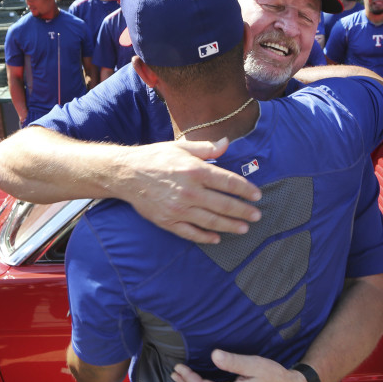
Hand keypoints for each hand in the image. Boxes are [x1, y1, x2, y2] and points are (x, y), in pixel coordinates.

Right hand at [115, 138, 261, 243]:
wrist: (126, 174)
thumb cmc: (155, 158)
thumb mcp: (181, 147)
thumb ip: (206, 148)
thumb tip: (226, 143)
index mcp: (195, 170)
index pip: (228, 182)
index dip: (245, 190)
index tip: (257, 196)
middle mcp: (190, 191)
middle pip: (224, 205)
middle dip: (243, 211)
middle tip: (256, 216)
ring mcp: (179, 209)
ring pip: (211, 221)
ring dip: (230, 226)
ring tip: (244, 228)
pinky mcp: (168, 221)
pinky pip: (191, 233)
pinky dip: (205, 237)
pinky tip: (217, 238)